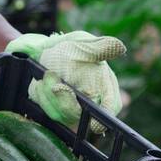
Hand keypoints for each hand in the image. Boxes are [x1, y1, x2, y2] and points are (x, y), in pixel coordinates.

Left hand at [6, 31, 125, 126]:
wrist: (50, 51)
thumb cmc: (74, 48)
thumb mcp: (86, 45)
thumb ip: (102, 48)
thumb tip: (120, 47)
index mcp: (106, 90)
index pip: (109, 109)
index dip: (101, 114)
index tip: (84, 105)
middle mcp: (91, 104)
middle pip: (78, 116)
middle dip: (63, 98)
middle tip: (50, 75)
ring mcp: (73, 111)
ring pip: (59, 115)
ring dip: (48, 94)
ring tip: (46, 74)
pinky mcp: (56, 111)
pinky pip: (46, 111)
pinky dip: (40, 95)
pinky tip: (40, 81)